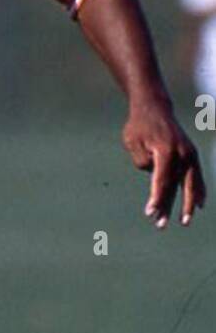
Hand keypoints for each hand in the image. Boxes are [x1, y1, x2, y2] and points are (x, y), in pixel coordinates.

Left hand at [122, 98, 206, 227]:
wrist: (155, 107)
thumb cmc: (139, 126)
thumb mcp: (133, 142)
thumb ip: (142, 162)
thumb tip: (156, 179)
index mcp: (165, 150)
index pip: (160, 180)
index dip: (156, 198)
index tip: (149, 213)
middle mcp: (181, 152)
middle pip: (176, 186)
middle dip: (169, 207)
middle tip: (161, 225)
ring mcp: (189, 153)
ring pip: (189, 184)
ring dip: (186, 204)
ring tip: (185, 222)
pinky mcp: (191, 154)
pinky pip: (196, 177)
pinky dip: (198, 191)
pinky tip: (199, 206)